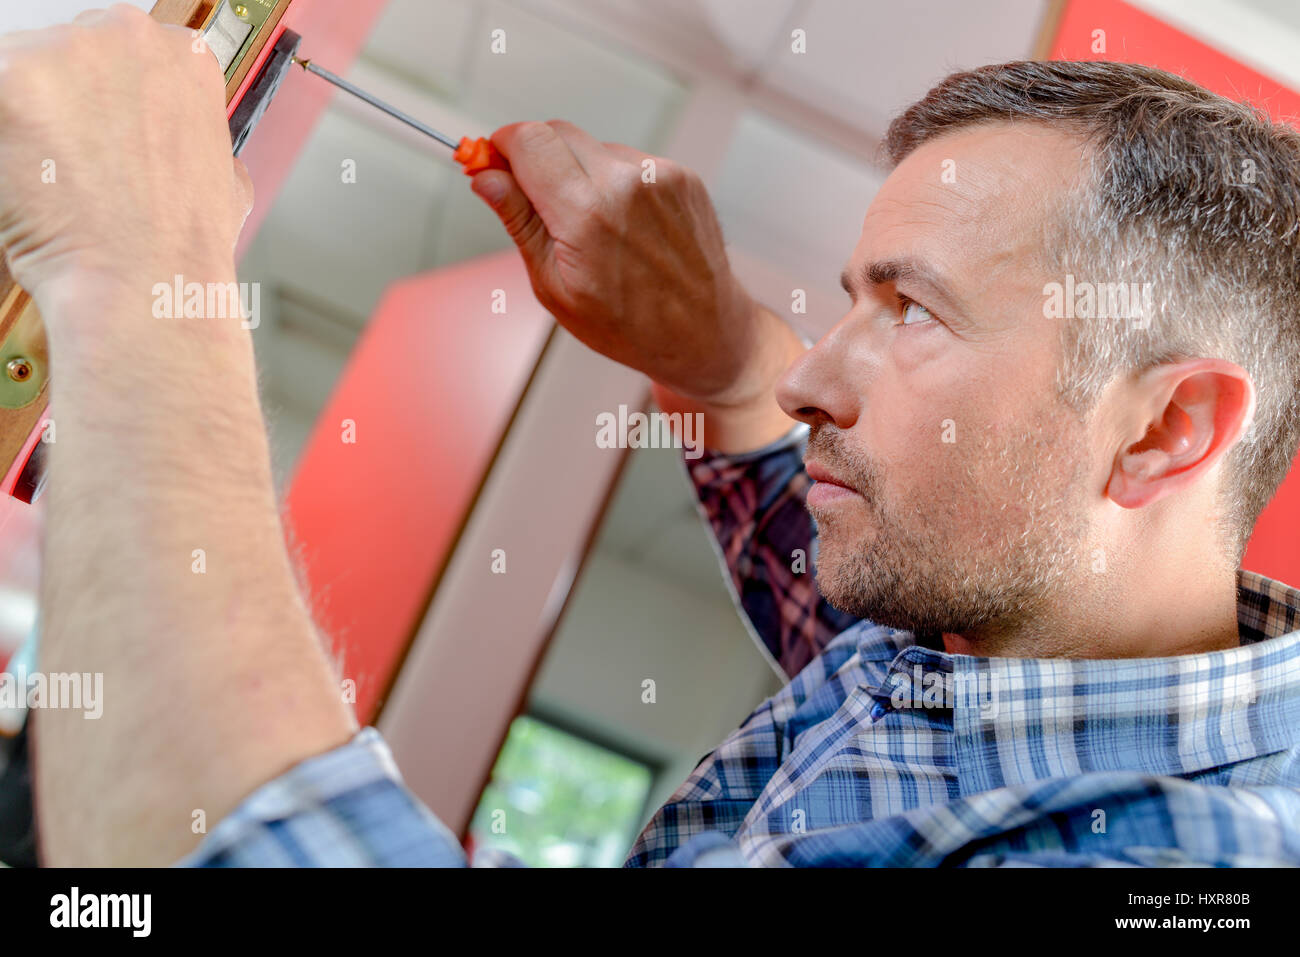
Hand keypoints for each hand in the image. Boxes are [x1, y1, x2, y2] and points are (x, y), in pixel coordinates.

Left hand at [0, 5, 250, 311]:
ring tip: (52, 178)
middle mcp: (128, 38)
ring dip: (24, 122)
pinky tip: (25, 180)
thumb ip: (193, 141)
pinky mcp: (8, 77)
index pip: (124, 52)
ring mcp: (66, 52)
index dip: (106, 100)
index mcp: (183, 56)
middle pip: (67, 52)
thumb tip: (177, 149)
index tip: (100, 133)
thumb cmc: (182, 244)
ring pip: (19, 73)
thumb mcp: (225, 183)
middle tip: (72, 163)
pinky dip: (1, 141)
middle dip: (64, 105)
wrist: (146, 281)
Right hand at [471, 120, 794, 407]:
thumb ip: (519, 221)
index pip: (527, 140)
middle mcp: (625, 184)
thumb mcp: (555, 288)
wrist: (704, 335)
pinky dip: (614, 183)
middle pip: (556, 132)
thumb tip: (485, 178)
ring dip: (578, 173)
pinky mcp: (681, 175)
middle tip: (535, 202)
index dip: (501, 147)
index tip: (492, 164)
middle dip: (535, 158)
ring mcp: (658, 176)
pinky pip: (628, 161)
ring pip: (592, 147)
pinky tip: (625, 226)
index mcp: (587, 214)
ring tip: (592, 228)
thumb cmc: (630, 328)